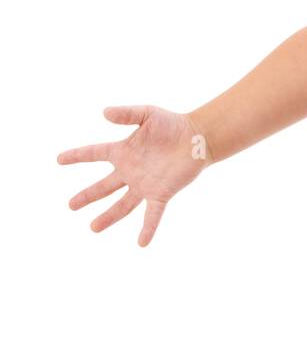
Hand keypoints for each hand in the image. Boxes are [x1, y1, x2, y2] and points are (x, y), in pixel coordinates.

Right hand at [57, 105, 212, 246]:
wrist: (198, 137)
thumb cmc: (173, 124)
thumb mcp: (147, 114)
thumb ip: (126, 113)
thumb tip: (104, 112)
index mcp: (124, 152)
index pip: (95, 153)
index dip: (77, 156)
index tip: (59, 159)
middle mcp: (130, 171)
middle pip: (104, 186)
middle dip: (87, 196)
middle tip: (71, 205)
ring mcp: (144, 184)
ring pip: (123, 205)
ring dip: (108, 217)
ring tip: (93, 228)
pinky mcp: (161, 192)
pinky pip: (153, 214)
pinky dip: (148, 228)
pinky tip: (142, 243)